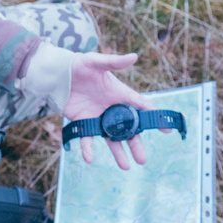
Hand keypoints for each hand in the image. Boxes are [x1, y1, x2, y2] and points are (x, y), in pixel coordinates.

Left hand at [64, 52, 165, 169]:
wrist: (58, 74)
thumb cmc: (79, 65)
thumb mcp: (96, 62)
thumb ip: (113, 62)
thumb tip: (134, 56)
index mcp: (119, 94)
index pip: (140, 106)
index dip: (153, 117)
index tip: (165, 130)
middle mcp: (111, 108)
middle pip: (127, 129)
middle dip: (135, 144)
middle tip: (143, 159)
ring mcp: (97, 117)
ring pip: (110, 138)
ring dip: (118, 152)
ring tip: (127, 167)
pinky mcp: (82, 122)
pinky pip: (86, 138)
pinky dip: (87, 149)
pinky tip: (89, 159)